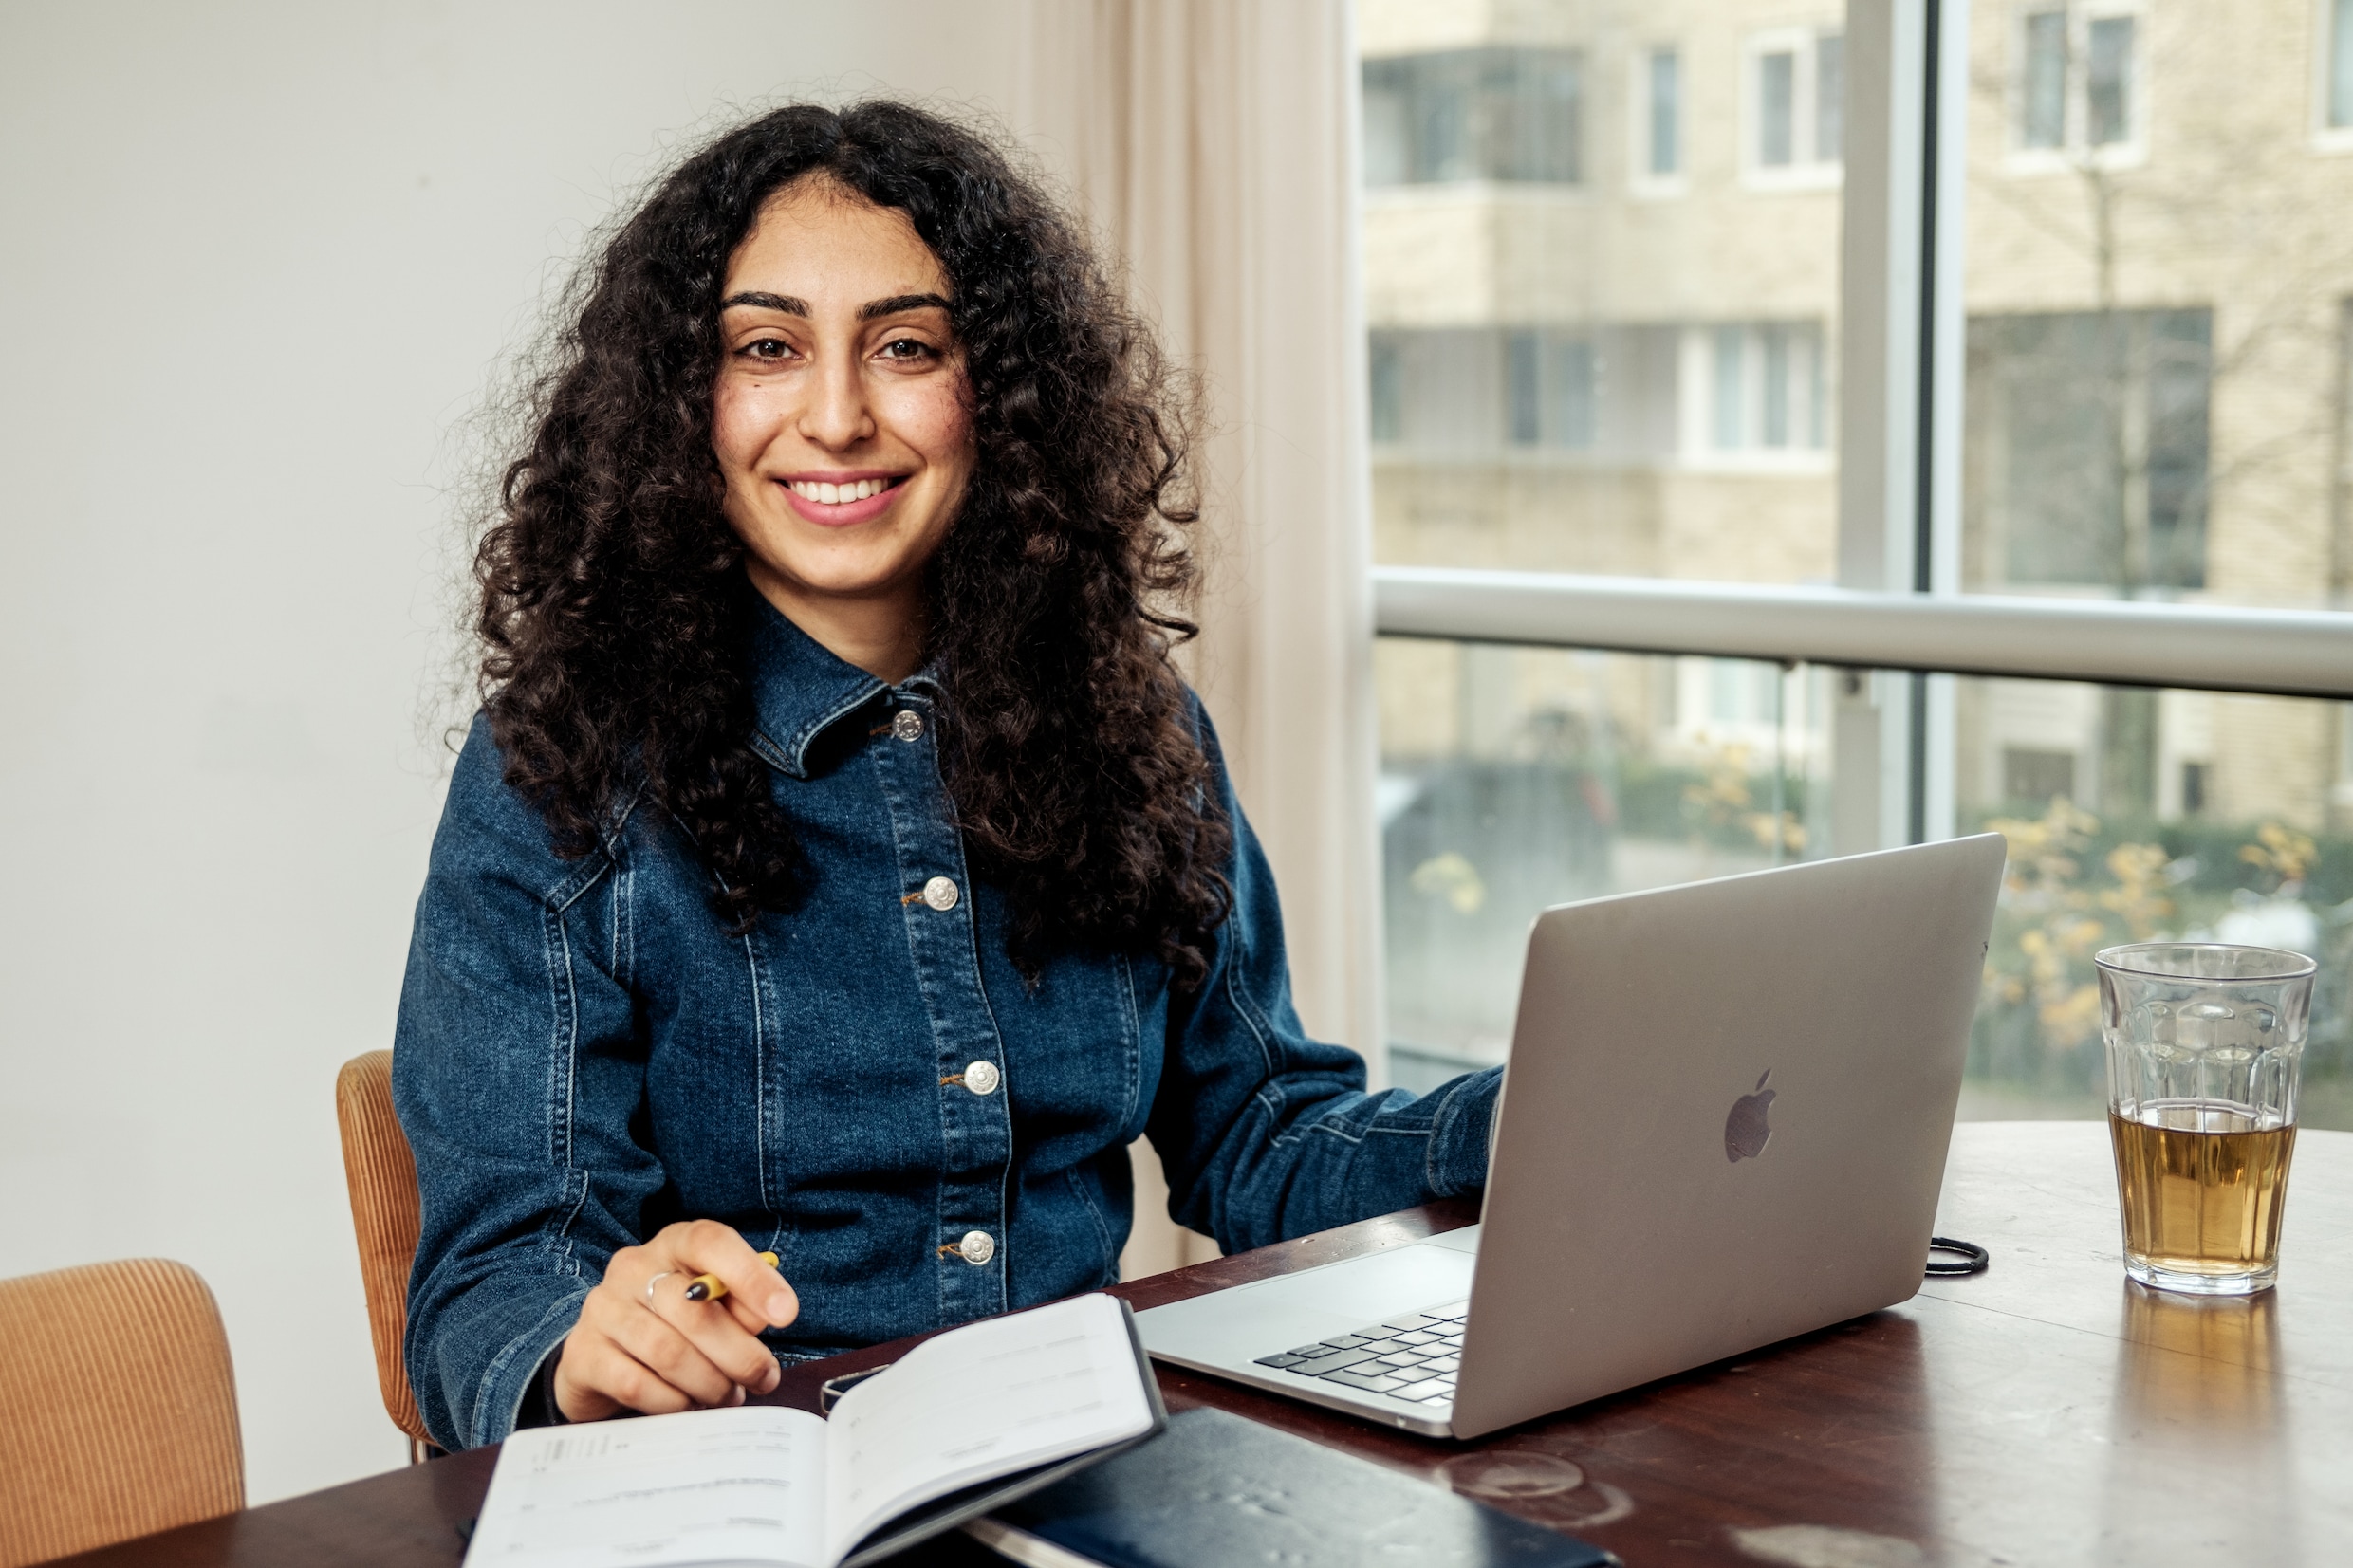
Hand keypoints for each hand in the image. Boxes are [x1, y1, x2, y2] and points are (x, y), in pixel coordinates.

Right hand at [553, 1219, 799, 1422]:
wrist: (602, 1361)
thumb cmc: (674, 1327)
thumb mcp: (713, 1307)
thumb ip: (743, 1306)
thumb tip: (772, 1312)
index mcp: (673, 1245)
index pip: (710, 1242)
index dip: (752, 1277)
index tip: (786, 1314)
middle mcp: (632, 1268)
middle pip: (694, 1308)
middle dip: (739, 1353)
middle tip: (761, 1379)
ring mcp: (602, 1310)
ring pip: (668, 1351)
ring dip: (710, 1383)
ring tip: (727, 1396)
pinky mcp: (583, 1355)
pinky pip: (637, 1384)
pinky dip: (673, 1402)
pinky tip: (688, 1406)